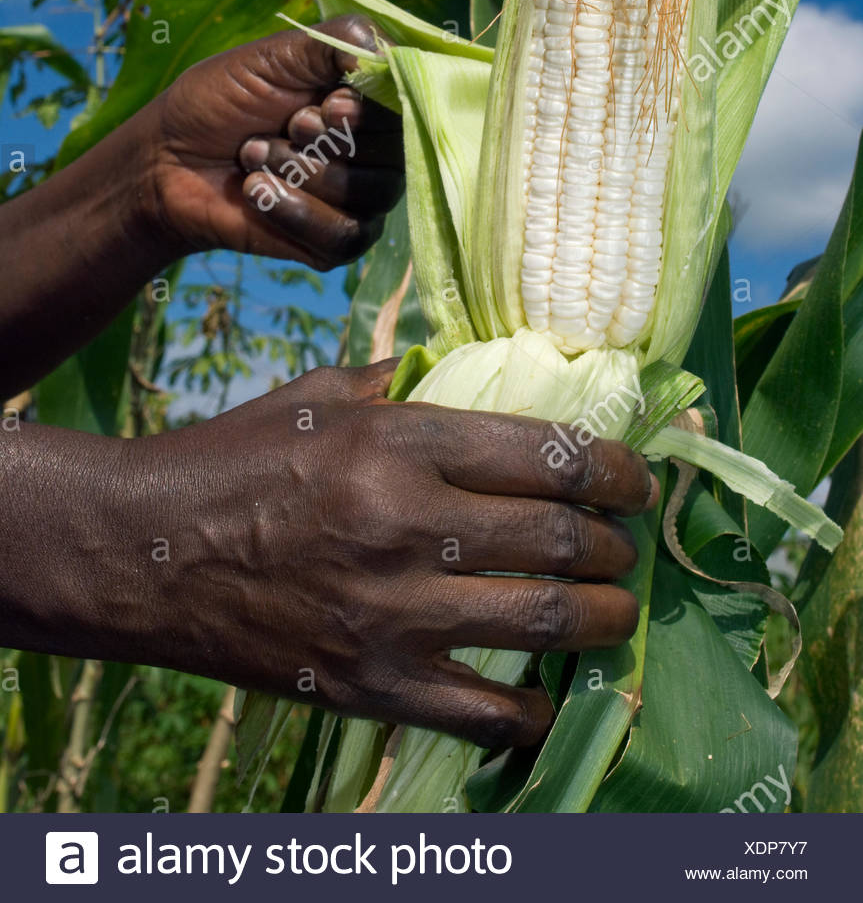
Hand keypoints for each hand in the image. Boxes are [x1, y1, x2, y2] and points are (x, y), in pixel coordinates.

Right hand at [129, 361, 655, 745]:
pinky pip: (484, 712)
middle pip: (560, 536)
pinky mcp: (371, 683)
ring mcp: (392, 612)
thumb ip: (400, 382)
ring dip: (602, 618)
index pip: (547, 452)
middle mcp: (407, 524)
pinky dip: (532, 710)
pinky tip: (548, 697)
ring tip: (615, 611)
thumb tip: (466, 374)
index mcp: (398, 442)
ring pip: (544, 621)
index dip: (616, 468)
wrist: (144, 554)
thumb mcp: (316, 395)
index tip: (638, 480)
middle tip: (624, 546)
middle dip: (615, 544)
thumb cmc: (232, 460)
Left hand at [147, 16, 403, 268]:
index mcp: (364, 103)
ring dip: (305, 173)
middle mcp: (373, 152)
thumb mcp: (272, 57)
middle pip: (395, 154)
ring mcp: (359, 201)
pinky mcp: (336, 244)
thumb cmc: (217, 103)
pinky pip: (345, 236)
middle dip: (333, 141)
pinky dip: (297, 213)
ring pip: (372, 195)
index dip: (373, 110)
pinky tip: (255, 192)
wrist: (165, 162)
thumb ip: (333, 42)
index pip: (406, 108)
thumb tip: (382, 49)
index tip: (329, 103)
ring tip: (253, 155)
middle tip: (287, 125)